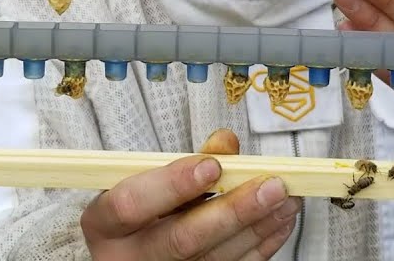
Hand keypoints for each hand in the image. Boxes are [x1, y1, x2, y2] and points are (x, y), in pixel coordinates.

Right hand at [80, 129, 298, 259]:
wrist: (134, 256)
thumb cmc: (140, 214)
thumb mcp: (145, 182)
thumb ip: (185, 161)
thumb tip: (225, 144)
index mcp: (105, 224)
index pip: (131, 205)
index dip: (172, 184)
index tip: (211, 165)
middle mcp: (129, 257)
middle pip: (182, 240)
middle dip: (233, 211)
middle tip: (272, 186)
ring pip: (215, 259)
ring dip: (259, 226)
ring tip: (288, 198)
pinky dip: (262, 245)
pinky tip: (281, 221)